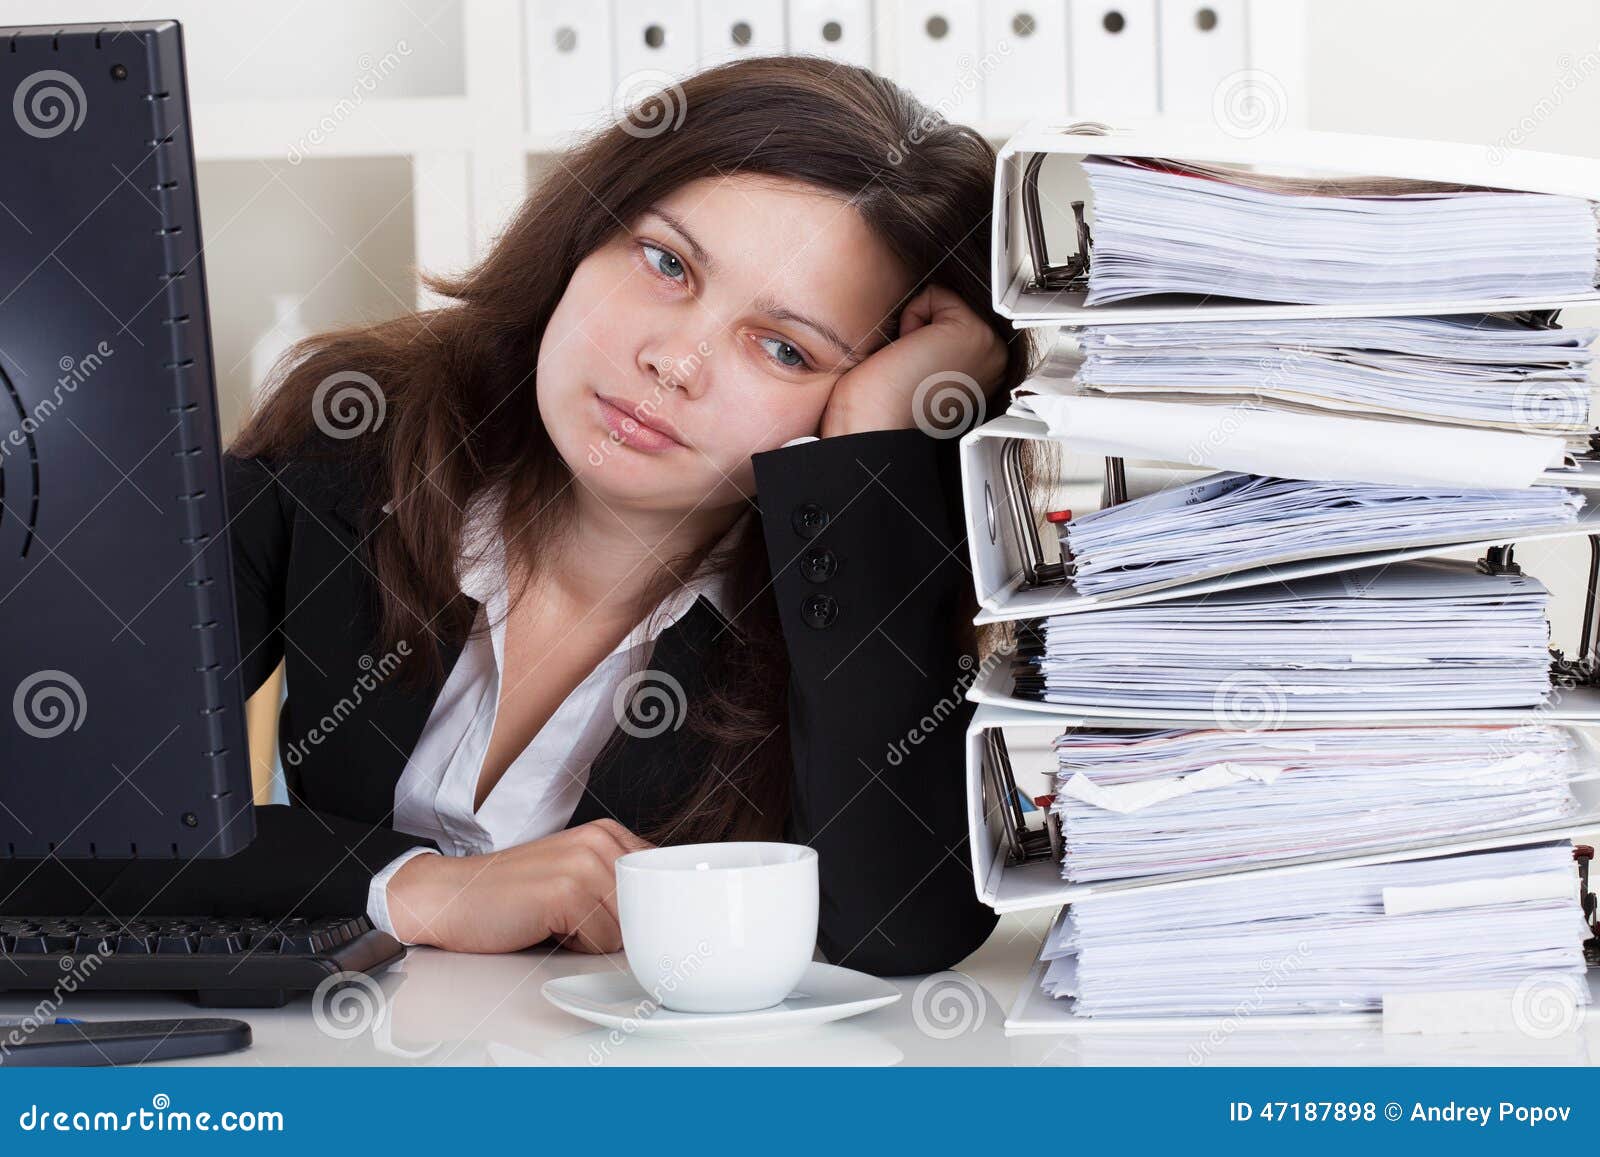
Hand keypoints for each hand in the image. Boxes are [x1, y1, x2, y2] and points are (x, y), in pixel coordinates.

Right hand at [385, 819, 652, 952]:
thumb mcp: (574, 875)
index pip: (662, 879)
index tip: (625, 918)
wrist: (448, 897)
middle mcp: (601, 841)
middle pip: (647, 910)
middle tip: (576, 921)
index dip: (649, 910)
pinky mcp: (567, 892)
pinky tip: (546, 928)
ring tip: (557, 922)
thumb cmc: (508, 895)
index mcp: (607, 834)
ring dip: (594, 941)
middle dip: (618, 929)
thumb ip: (617, 885)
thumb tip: (666, 916)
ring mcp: (585, 864)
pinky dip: (575, 949)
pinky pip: (601, 944)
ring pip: (626, 931)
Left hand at [819, 283, 1007, 438]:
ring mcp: (988, 349)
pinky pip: (934, 295)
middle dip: (918, 332)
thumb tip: (923, 321)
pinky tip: (909, 355)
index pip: (948, 325)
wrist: (875, 434)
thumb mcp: (916, 371)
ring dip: (914, 329)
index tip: (911, 373)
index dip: (918, 340)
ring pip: (941, 303)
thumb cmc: (882, 412)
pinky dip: (911, 318)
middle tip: (909, 372)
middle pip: (947, 311)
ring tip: (909, 367)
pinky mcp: (973, 333)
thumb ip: (931, 345)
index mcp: (982, 376)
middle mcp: (992, 363)